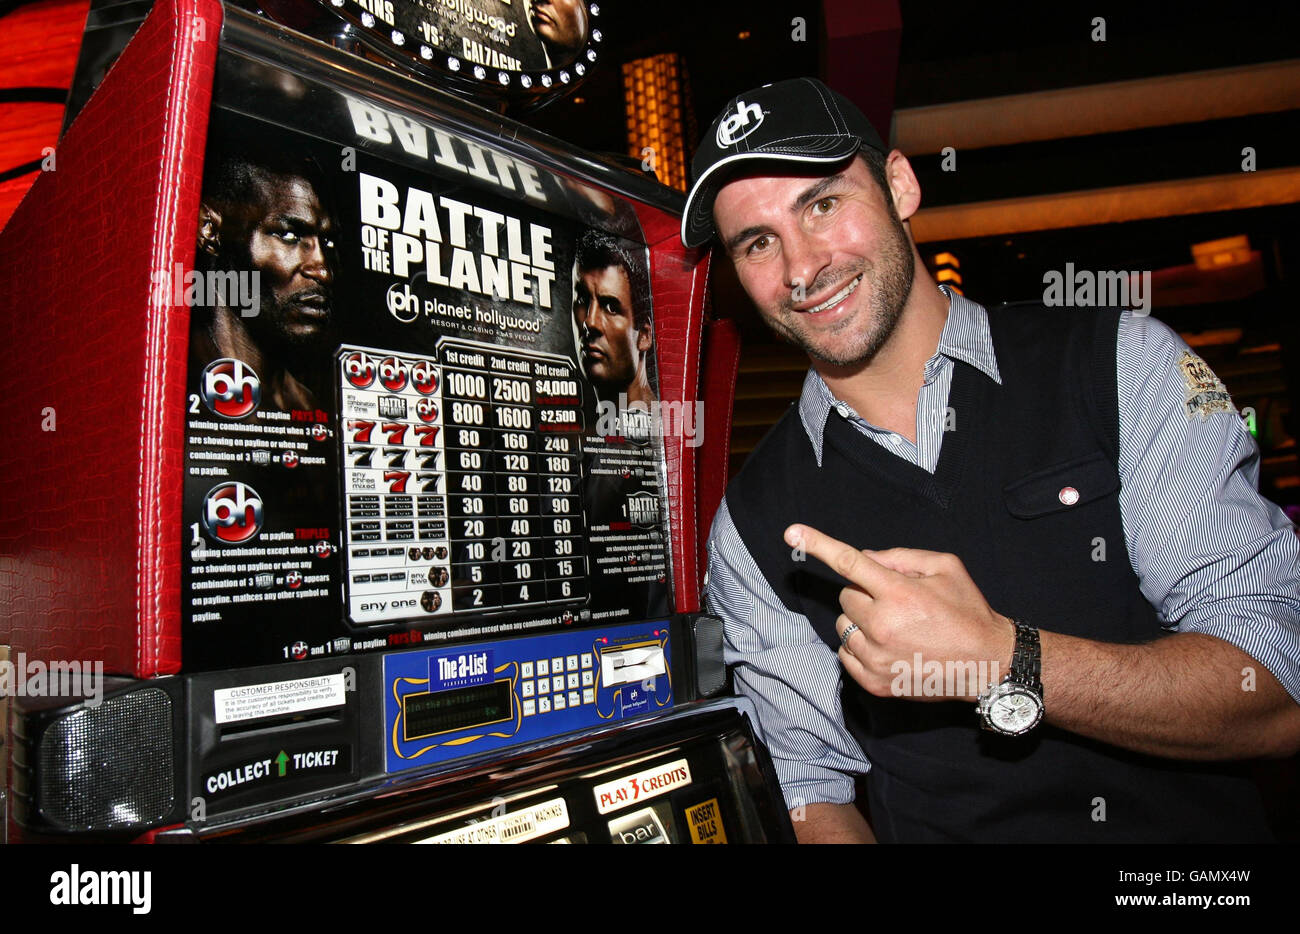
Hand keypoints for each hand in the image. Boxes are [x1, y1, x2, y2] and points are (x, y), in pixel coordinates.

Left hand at [784, 523, 1015, 701]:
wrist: (988, 664)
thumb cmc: (967, 611)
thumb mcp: (945, 568)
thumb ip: (901, 557)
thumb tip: (865, 557)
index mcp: (899, 593)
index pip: (849, 562)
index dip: (818, 544)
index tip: (792, 533)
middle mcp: (882, 625)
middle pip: (847, 596)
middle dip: (866, 593)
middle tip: (896, 602)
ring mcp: (876, 657)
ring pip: (844, 625)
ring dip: (862, 621)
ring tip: (896, 627)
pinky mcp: (875, 682)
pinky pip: (846, 653)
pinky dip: (860, 646)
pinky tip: (889, 647)